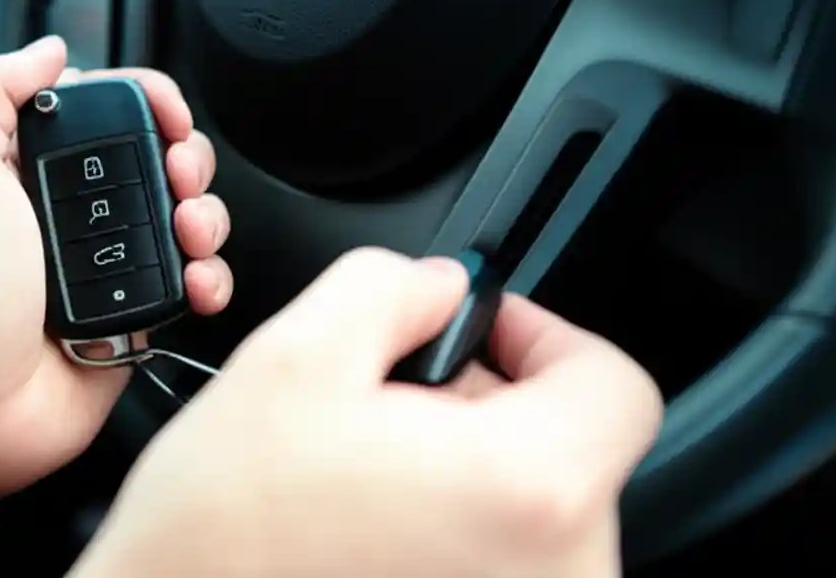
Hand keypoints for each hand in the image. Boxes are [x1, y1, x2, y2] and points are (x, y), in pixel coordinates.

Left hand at [0, 36, 233, 497]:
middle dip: (190, 159)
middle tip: (179, 179)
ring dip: (209, 217)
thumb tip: (49, 48)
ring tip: (189, 234)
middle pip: (165, 157)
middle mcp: (75, 209)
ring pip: (193, 217)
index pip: (110, 106)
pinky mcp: (138, 312)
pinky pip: (197, 282)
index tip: (166, 114)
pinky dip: (212, 279)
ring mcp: (111, 262)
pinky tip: (196, 285)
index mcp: (32, 165)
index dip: (151, 99)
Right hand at [74, 248, 661, 577]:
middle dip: (488, 403)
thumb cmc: (221, 541)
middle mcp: (557, 576)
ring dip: (467, 470)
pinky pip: (506, 564)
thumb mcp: (294, 359)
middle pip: (570, 447)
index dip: (543, 336)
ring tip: (370, 476)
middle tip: (397, 403)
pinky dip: (457, 530)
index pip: (613, 384)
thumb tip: (442, 288)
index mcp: (530, 489)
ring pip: (534, 508)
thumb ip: (392, 286)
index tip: (483, 333)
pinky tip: (376, 529)